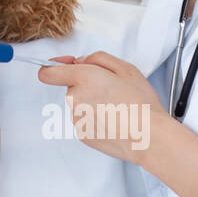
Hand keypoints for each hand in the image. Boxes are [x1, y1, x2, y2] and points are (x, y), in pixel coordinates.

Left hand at [37, 50, 165, 161]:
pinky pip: (85, 121)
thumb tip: (81, 61)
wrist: (149, 138)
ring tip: (117, 108)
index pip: (48, 72)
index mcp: (82, 78)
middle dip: (86, 86)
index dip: (55, 66)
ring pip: (79, 105)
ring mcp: (77, 119)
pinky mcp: (83, 135)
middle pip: (71, 87)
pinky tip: (114, 121)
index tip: (66, 65)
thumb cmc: (140, 104)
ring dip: (92, 104)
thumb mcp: (125, 68)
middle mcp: (74, 99)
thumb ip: (98, 58)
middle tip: (112, 90)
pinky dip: (96, 120)